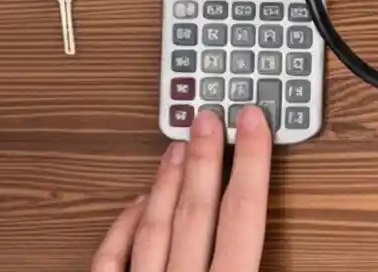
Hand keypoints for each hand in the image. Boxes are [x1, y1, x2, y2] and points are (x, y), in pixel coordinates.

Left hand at [93, 107, 272, 271]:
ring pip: (155, 229)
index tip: (252, 123)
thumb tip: (265, 228)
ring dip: (167, 183)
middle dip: (203, 160)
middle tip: (206, 120)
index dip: (251, 163)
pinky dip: (124, 227)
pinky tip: (137, 203)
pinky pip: (111, 260)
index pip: (244, 214)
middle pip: (197, 212)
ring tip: (176, 148)